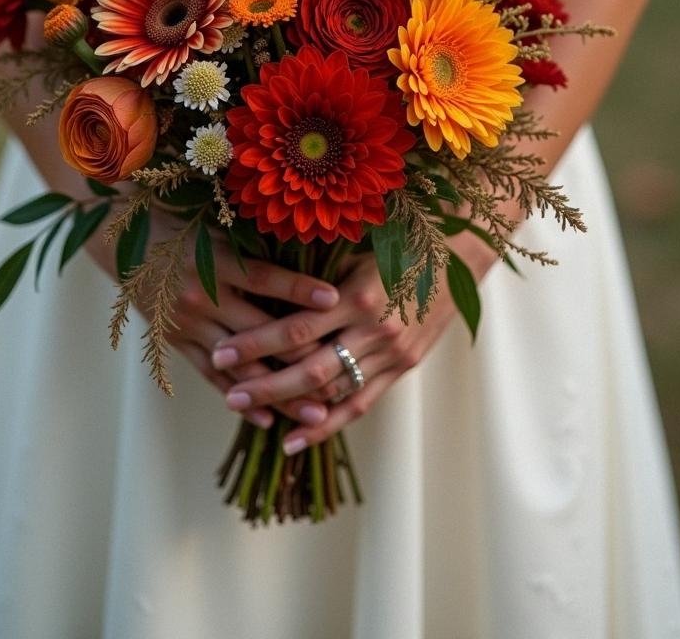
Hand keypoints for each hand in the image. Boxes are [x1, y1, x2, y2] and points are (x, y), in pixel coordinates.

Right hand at [137, 235, 341, 429]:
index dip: (299, 289)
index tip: (335, 298)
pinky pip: (211, 377)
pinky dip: (240, 398)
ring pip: (240, 366)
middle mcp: (202, 295)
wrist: (124, 243)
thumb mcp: (217, 227)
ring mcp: (188, 323)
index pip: (264, 278)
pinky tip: (268, 419)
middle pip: (259, 332)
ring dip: (280, 392)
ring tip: (316, 414)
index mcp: (216, 261)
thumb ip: (256, 245)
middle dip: (302, 358)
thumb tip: (313, 248)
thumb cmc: (183, 227)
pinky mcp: (175, 342)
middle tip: (341, 379)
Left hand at [211, 247, 491, 453]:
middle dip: (264, 385)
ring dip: (288, 407)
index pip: (295, 328)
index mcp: (358, 295)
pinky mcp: (404, 366)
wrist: (460, 253)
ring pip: (332, 392)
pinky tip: (294, 440)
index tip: (220, 353)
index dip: (255, 344)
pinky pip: (360, 403)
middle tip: (228, 394)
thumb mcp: (357, 248)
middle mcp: (374, 329)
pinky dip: (325, 425)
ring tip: (248, 413)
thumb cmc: (400, 239)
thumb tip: (260, 283)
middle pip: (309, 368)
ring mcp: (392, 352)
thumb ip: (317, 272)